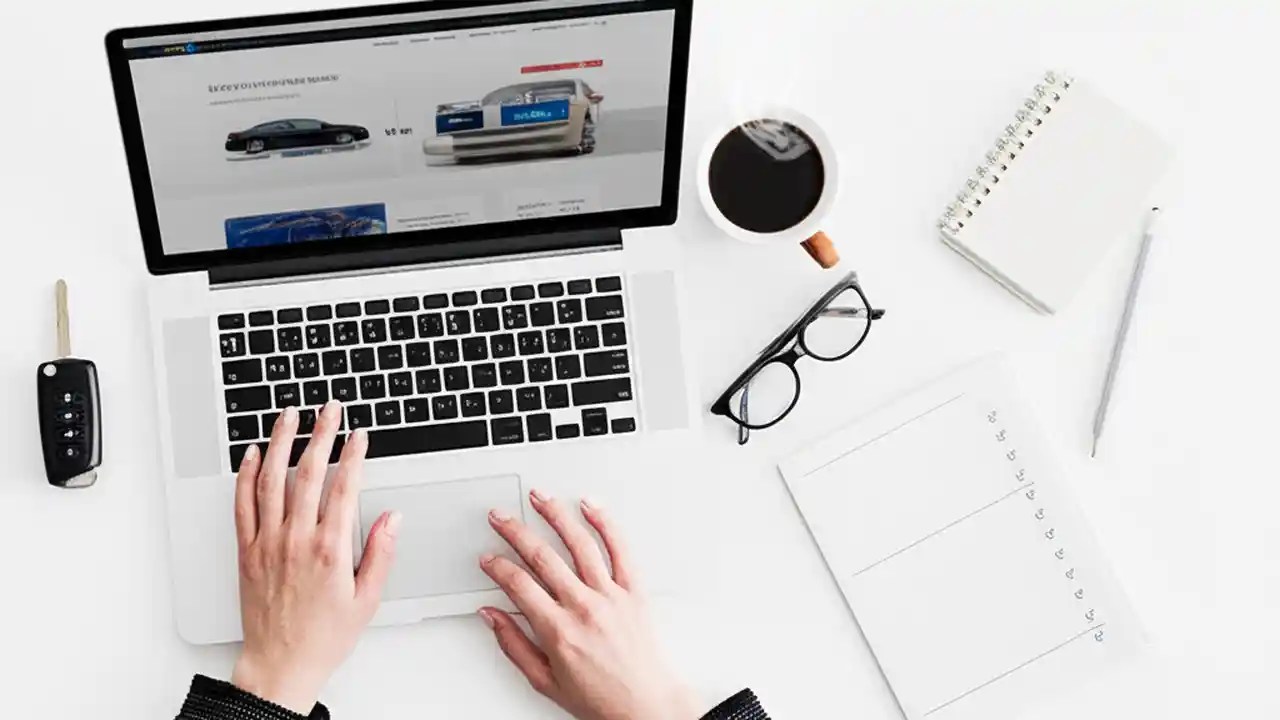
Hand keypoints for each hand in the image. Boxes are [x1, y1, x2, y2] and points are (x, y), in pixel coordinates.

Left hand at [230, 402, 398, 713]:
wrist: (281, 665)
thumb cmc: (324, 636)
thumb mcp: (368, 599)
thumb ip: (380, 553)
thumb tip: (391, 518)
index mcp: (330, 550)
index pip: (343, 488)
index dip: (353, 455)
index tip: (359, 435)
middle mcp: (296, 541)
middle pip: (307, 473)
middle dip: (320, 434)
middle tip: (328, 409)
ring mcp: (268, 544)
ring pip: (272, 481)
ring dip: (281, 442)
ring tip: (289, 416)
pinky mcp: (247, 552)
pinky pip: (243, 505)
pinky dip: (247, 476)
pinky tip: (254, 455)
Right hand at [479, 491, 702, 719]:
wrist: (645, 706)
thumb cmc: (600, 698)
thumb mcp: (544, 680)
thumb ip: (513, 644)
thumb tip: (491, 615)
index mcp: (558, 630)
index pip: (518, 584)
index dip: (498, 566)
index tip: (489, 558)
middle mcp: (584, 607)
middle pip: (542, 556)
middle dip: (514, 531)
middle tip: (500, 517)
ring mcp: (611, 596)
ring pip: (579, 543)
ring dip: (555, 515)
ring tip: (540, 498)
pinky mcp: (634, 591)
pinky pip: (620, 548)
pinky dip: (605, 523)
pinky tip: (590, 506)